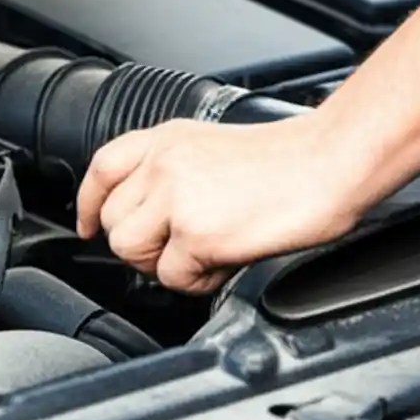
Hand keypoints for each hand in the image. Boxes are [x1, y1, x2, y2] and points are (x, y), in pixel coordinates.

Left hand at [75, 117, 368, 293]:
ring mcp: (176, 198)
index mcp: (166, 139)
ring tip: (205, 253)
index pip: (102, 169)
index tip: (88, 226)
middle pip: (113, 222)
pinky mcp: (196, 234)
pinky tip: (225, 261)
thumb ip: (172, 172)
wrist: (332, 161)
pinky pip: (171, 277)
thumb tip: (149, 215)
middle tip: (183, 247)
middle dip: (143, 245)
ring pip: (131, 251)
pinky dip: (198, 280)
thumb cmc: (291, 159)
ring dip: (165, 264)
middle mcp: (163, 164)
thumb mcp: (212, 147)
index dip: (88, 204)